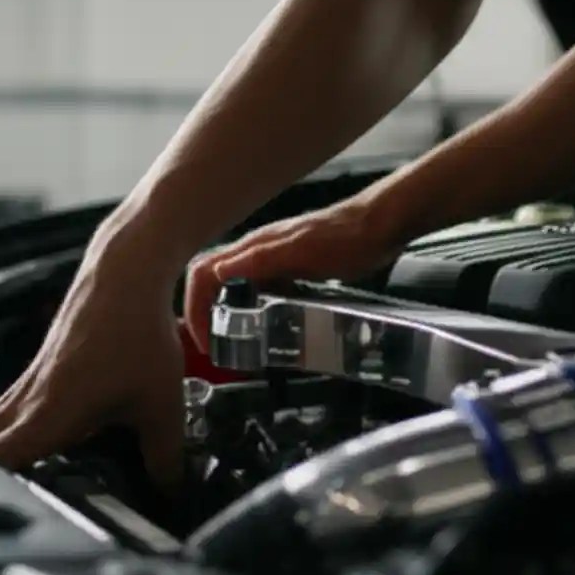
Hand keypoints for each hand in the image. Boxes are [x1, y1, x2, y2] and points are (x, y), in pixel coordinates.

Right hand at [0, 232, 184, 491]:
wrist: (126, 272)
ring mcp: (28, 382)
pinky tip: (25, 441)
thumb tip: (169, 490)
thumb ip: (164, 456)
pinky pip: (5, 408)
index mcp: (49, 414)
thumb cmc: (137, 328)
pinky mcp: (38, 369)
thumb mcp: (163, 404)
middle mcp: (27, 399)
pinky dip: (2, 429)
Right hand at [184, 196, 403, 353]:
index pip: (203, 274)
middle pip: (212, 282)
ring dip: (226, 316)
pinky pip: (260, 291)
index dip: (194, 307)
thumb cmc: (347, 238)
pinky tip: (268, 329)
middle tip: (215, 348)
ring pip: (234, 288)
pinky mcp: (292, 267)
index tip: (204, 340)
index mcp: (253, 248)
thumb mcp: (303, 253)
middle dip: (204, 315)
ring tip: (235, 346)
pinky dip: (253, 313)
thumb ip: (260, 260)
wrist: (380, 225)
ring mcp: (274, 259)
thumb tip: (219, 273)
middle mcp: (257, 252)